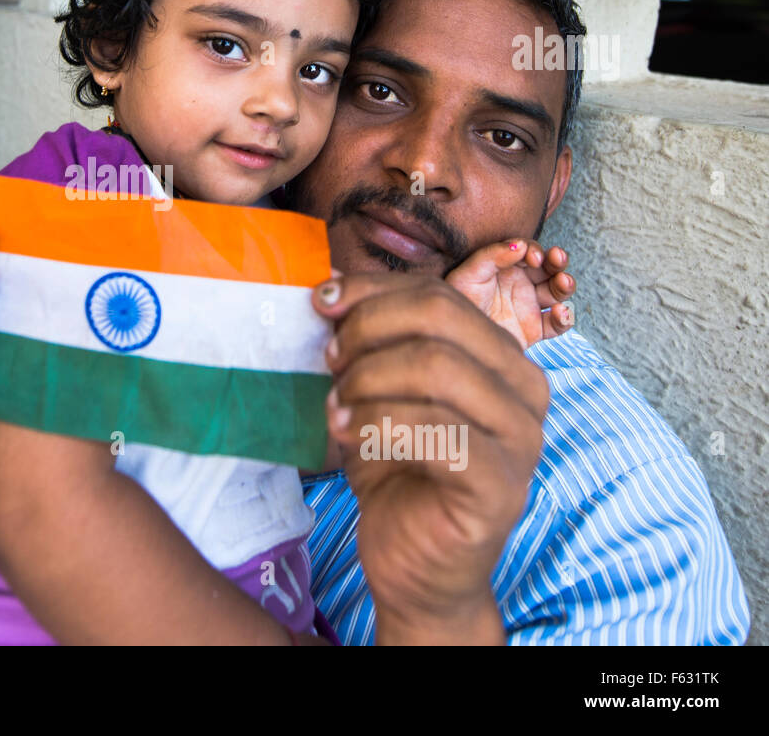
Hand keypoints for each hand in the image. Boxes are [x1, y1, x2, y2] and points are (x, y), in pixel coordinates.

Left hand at [312, 272, 550, 643]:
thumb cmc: (396, 470)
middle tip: (329, 359)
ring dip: (367, 378)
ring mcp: (521, 438)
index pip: (437, 293)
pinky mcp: (500, 485)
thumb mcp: (376, 391)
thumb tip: (330, 283)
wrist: (414, 562)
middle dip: (367, 329)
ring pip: (436, 367)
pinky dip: (377, 422)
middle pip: (439, 317)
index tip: (321, 304)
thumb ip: (366, 340)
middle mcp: (525, 389)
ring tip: (335, 404)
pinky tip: (346, 432)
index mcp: (502, 356)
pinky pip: (434, 430)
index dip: (371, 291)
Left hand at [446, 240, 574, 347]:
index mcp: (506, 267)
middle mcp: (521, 284)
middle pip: (549, 268)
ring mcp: (529, 306)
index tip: (533, 257)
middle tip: (558, 257)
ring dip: (565, 285)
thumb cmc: (458, 300)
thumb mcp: (469, 273)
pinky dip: (564, 318)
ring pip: (557, 293)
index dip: (535, 250)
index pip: (529, 252)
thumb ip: (493, 255)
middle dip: (557, 260)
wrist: (455, 334)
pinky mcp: (534, 329)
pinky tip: (559, 312)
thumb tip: (520, 245)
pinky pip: (556, 324)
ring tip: (563, 282)